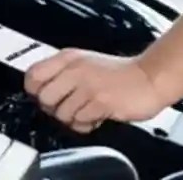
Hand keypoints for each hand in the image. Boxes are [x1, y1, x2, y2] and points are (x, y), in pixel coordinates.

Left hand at [24, 49, 167, 132]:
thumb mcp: (85, 63)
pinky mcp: (101, 102)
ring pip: (61, 114)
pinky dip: (87, 124)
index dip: (35, 90)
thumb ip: (62, 73)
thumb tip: (39, 90)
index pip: (33, 74)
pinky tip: (97, 115)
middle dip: (54, 108)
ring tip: (88, 110)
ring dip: (74, 118)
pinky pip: (80, 122)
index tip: (45, 95)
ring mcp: (88, 86)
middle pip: (44, 98)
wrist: (149, 78)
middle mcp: (76, 70)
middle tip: (69, 106)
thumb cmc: (119, 74)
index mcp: (70, 58)